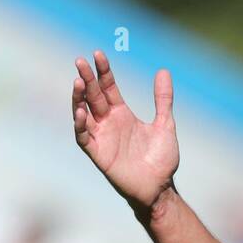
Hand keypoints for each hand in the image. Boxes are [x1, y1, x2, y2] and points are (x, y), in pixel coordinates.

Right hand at [72, 51, 178, 212]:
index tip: (98, 54)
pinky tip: (80, 112)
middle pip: (93, 96)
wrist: (160, 188)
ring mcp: (101, 137)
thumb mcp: (165, 125)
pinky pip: (83, 137)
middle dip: (87, 79)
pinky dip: (80, 125)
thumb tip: (164, 71)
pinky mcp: (98, 154)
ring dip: (78, 98)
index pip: (108, 87)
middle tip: (80, 61)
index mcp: (122, 114)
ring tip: (77, 82)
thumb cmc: (161, 160)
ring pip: (83, 113)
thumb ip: (163, 100)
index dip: (103, 72)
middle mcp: (108, 123)